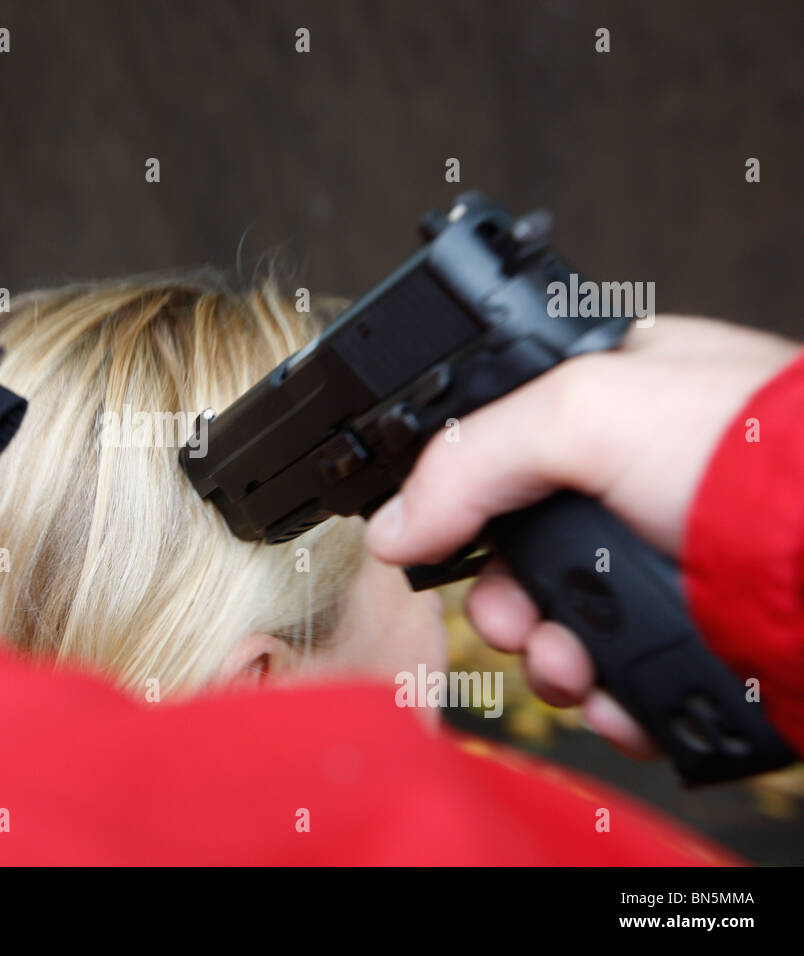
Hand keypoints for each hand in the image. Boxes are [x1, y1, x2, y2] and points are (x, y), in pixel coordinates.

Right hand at [366, 315, 799, 756]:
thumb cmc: (753, 453)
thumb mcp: (581, 412)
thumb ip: (465, 459)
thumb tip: (391, 527)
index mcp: (614, 404)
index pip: (501, 453)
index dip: (461, 503)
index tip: (438, 539)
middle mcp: (637, 485)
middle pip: (523, 554)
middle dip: (506, 600)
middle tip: (513, 618)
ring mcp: (667, 564)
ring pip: (564, 625)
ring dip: (549, 657)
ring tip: (570, 665)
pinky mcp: (695, 635)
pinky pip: (617, 676)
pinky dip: (604, 695)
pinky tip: (614, 690)